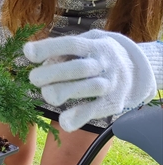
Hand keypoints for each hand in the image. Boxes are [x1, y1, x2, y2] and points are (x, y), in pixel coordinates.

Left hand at [24, 30, 157, 131]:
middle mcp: (105, 63)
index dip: (49, 48)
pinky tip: (64, 122)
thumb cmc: (97, 54)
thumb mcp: (86, 43)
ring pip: (90, 88)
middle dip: (53, 74)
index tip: (28, 53)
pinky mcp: (114, 102)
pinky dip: (80, 116)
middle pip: (80, 68)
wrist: (137, 68)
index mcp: (95, 44)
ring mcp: (111, 83)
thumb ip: (65, 51)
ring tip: (47, 95)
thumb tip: (42, 61)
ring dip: (65, 92)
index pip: (71, 44)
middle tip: (33, 78)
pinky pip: (97, 109)